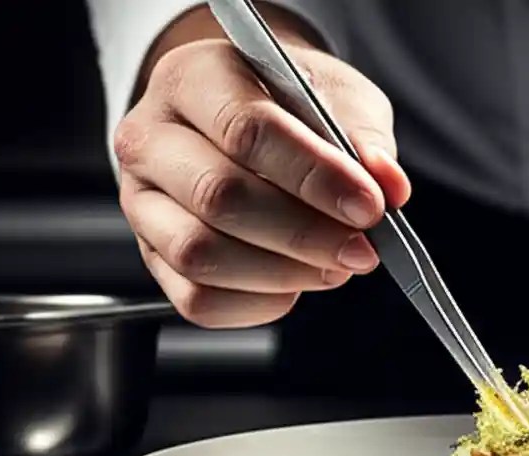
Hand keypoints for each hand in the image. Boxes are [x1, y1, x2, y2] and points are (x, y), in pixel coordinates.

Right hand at [113, 39, 409, 326]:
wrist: (253, 117)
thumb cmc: (292, 104)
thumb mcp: (337, 97)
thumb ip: (362, 137)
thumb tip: (387, 186)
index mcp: (193, 78)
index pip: (246, 130)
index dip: (314, 176)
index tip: (369, 206)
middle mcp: (151, 139)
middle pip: (218, 197)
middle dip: (304, 234)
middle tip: (362, 249)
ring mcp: (141, 202)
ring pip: (200, 254)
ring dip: (283, 272)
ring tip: (335, 266)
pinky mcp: (153, 257)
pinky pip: (198, 299)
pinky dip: (259, 303)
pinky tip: (296, 282)